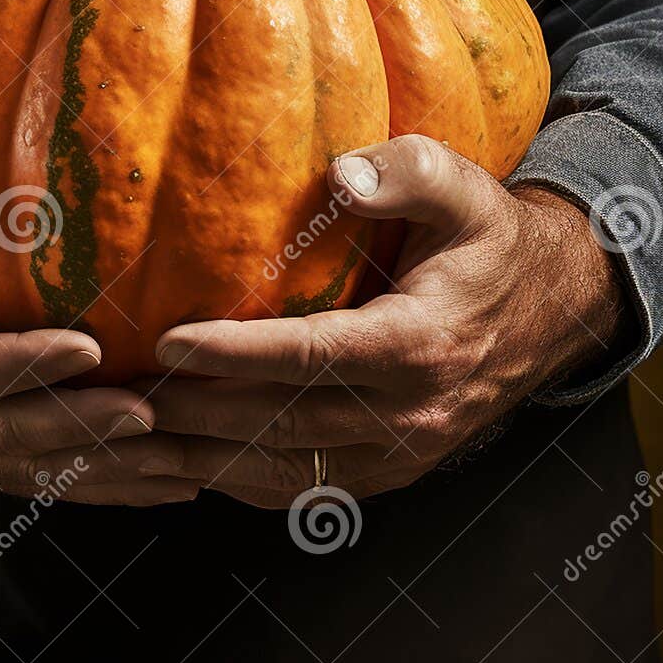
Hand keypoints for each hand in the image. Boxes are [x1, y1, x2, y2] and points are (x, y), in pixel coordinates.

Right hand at [0, 162, 197, 506]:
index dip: (20, 366)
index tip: (87, 349)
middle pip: (6, 434)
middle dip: (81, 429)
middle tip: (153, 413)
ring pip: (34, 470)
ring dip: (108, 470)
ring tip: (183, 462)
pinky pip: (44, 478)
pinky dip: (107, 484)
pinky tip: (172, 481)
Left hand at [30, 136, 628, 507]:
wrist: (545, 314)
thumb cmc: (485, 239)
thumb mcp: (463, 187)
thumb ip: (406, 172)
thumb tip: (340, 173)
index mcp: (420, 344)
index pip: (312, 355)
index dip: (236, 353)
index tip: (168, 341)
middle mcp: (408, 414)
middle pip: (283, 423)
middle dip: (196, 412)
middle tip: (117, 390)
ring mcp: (397, 456)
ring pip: (282, 471)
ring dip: (203, 455)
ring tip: (127, 432)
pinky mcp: (384, 476)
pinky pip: (298, 490)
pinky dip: (235, 479)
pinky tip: (180, 457)